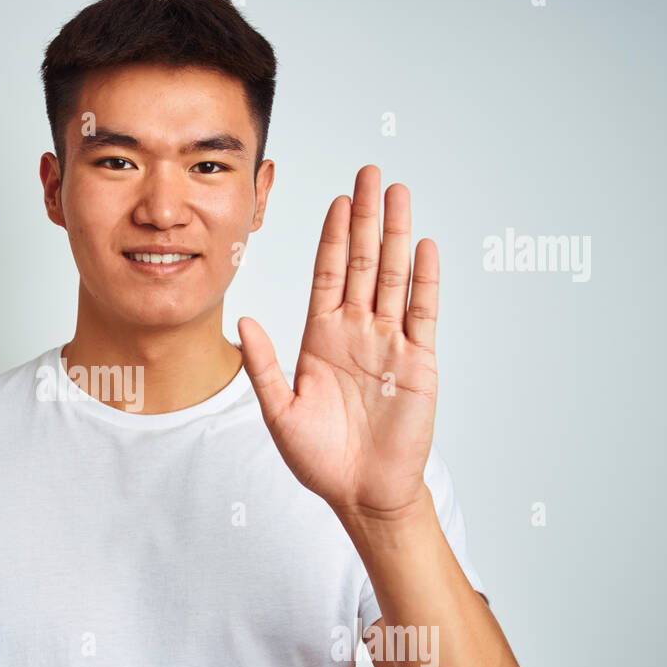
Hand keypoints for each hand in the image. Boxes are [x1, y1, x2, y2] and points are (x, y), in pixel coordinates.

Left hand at [237, 165, 438, 520]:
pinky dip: (424, 280)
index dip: (331, 236)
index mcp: (321, 338)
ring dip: (396, 234)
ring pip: (393, 276)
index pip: (327, 274)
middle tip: (370, 172)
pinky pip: (422, 313)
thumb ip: (263, 364)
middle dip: (366, 218)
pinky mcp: (418, 362)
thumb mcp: (279, 410)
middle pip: (361, 262)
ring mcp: (390, 344)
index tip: (335, 199)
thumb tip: (242, 320)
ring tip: (399, 192)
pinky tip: (424, 246)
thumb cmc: (319, 458)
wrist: (361, 493)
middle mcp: (357, 332)